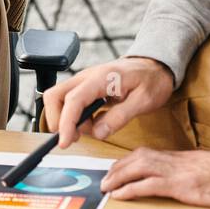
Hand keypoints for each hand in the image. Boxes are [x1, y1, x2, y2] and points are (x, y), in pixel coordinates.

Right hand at [42, 56, 174, 148]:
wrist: (154, 65)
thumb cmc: (151, 80)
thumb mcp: (144, 101)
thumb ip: (120, 116)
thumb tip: (98, 133)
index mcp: (102, 78)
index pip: (74, 100)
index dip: (66, 123)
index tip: (64, 143)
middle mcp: (87, 77)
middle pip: (55, 95)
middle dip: (57, 120)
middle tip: (74, 137)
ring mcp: (84, 81)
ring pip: (59, 99)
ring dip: (67, 120)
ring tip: (90, 129)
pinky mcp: (85, 87)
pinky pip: (69, 102)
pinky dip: (74, 117)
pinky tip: (92, 123)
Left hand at [100, 147, 209, 207]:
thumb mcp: (201, 170)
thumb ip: (185, 171)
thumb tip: (175, 178)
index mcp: (176, 157)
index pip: (144, 155)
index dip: (125, 163)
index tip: (113, 170)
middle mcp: (172, 160)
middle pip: (135, 159)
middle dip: (116, 169)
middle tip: (103, 180)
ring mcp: (175, 171)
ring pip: (137, 168)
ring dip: (117, 177)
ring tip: (105, 187)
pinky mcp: (180, 184)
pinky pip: (148, 184)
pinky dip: (130, 188)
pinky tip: (119, 195)